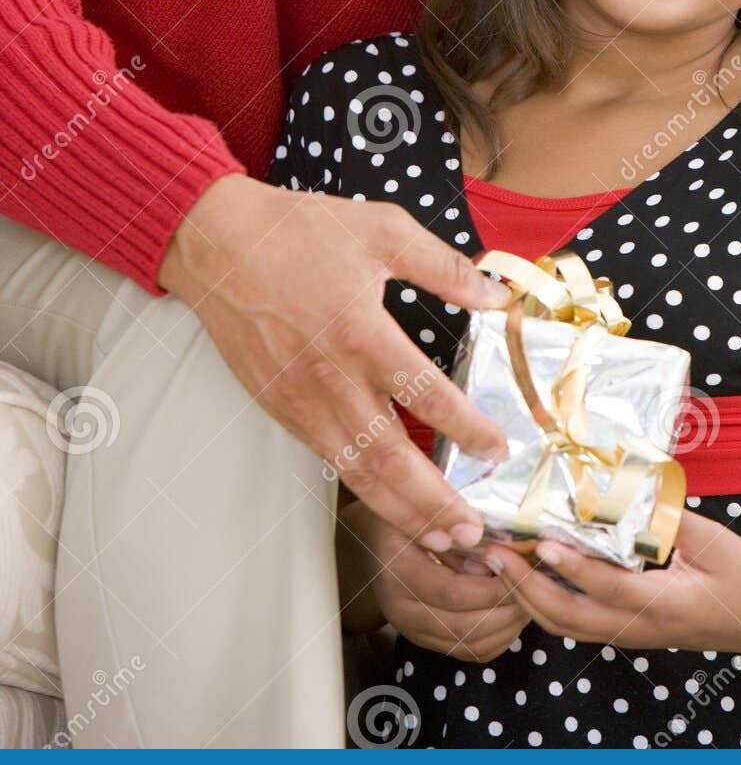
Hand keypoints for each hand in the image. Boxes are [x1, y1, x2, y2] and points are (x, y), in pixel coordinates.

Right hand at [158, 174, 509, 547]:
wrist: (217, 242)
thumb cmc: (299, 229)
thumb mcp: (383, 228)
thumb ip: (444, 266)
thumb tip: (496, 295)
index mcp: (360, 332)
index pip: (424, 395)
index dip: (466, 429)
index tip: (499, 451)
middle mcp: (329, 377)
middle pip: (388, 458)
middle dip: (433, 501)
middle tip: (473, 531)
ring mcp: (300, 400)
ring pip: (355, 471)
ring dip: (400, 510)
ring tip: (440, 535)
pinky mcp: (279, 408)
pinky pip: (327, 458)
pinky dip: (362, 487)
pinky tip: (390, 499)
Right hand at [356, 504, 530, 661]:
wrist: (377, 542)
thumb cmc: (406, 516)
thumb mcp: (423, 509)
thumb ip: (450, 525)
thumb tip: (488, 542)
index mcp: (397, 570)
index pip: (450, 592)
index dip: (491, 586)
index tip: (519, 570)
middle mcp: (400, 608)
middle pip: (463, 625)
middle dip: (506, 609)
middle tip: (533, 586)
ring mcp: (412, 629)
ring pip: (469, 644)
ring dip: (506, 626)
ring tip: (529, 597)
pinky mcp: (426, 640)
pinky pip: (469, 652)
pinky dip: (498, 638)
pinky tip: (513, 612)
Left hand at [484, 509, 740, 653]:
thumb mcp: (714, 540)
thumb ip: (669, 517)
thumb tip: (629, 485)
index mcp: (665, 605)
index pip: (608, 588)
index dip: (572, 566)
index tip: (540, 543)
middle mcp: (640, 628)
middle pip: (570, 619)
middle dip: (526, 588)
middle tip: (494, 553)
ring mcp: (631, 635)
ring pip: (567, 627)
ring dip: (529, 598)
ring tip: (501, 563)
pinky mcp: (628, 631)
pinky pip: (577, 624)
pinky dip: (547, 603)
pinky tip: (532, 576)